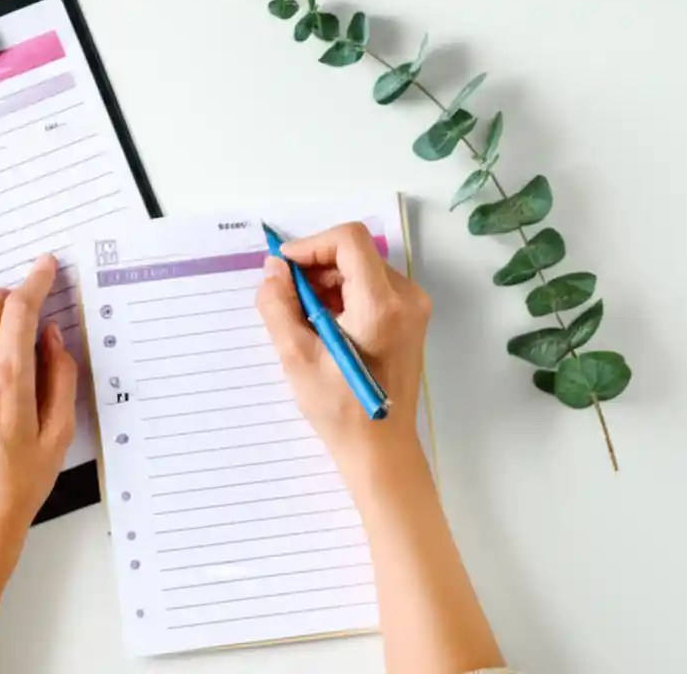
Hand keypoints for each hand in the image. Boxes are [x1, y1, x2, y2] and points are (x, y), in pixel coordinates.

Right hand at [256, 222, 430, 463]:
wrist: (380, 447)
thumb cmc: (338, 408)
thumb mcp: (296, 356)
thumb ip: (279, 305)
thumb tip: (273, 270)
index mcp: (381, 304)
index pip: (349, 240)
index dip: (311, 245)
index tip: (283, 269)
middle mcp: (406, 298)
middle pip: (355, 253)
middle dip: (316, 267)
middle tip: (287, 297)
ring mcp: (413, 308)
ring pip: (362, 268)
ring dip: (328, 282)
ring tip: (304, 318)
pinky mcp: (411, 319)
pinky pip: (373, 287)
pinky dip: (344, 295)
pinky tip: (326, 325)